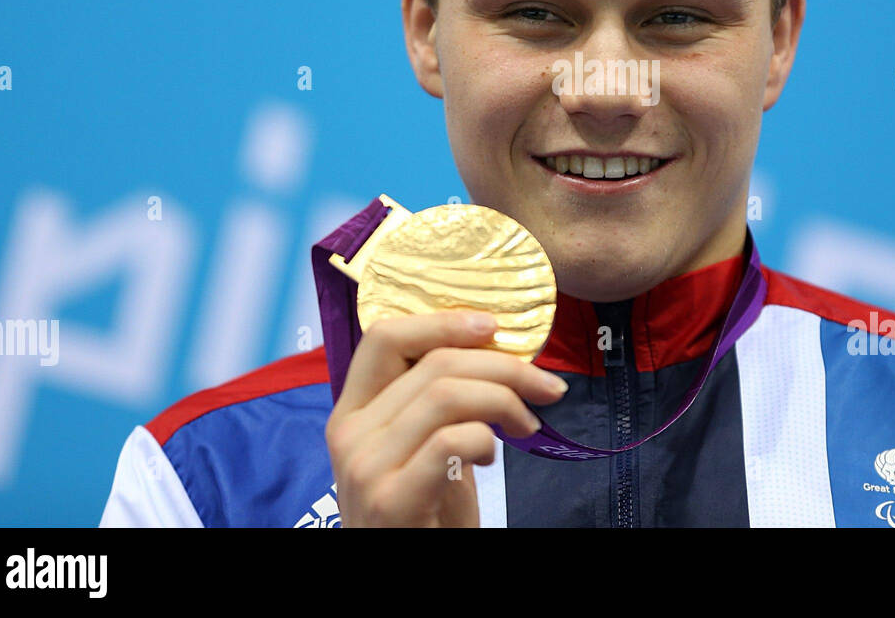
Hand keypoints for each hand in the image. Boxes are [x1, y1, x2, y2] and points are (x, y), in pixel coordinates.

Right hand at [325, 310, 567, 526]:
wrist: (406, 573)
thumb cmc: (426, 512)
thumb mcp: (425, 444)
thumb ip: (438, 400)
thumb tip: (494, 347)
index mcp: (352, 410)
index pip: (384, 337)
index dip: (443, 322)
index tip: (494, 326)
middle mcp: (349, 432)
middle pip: (433, 363)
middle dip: (504, 366)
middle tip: (546, 387)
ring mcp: (365, 467)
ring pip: (445, 394)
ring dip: (505, 401)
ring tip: (527, 426)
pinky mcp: (391, 501)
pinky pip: (451, 440)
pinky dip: (485, 438)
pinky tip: (492, 458)